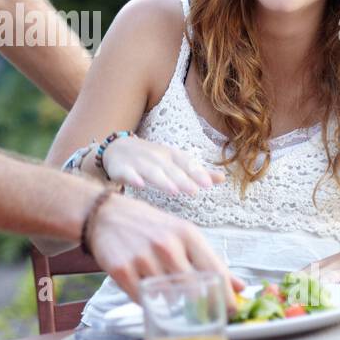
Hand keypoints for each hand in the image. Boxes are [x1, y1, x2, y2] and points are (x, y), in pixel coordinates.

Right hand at [86, 193, 244, 312]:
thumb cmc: (150, 227)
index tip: (231, 310)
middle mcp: (166, 243)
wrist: (107, 215)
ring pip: (167, 296)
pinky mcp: (121, 269)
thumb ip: (212, 261)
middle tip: (200, 313)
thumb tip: (241, 287)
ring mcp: (142, 256)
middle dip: (199, 304)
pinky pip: (142, 299)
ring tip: (168, 293)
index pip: (214, 270)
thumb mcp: (183, 235)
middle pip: (193, 287)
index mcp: (186, 233)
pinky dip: (148, 301)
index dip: (226, 294)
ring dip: (172, 302)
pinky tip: (149, 292)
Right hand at [101, 135, 225, 194]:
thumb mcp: (174, 162)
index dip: (197, 172)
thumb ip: (197, 171)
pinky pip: (127, 174)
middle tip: (194, 191)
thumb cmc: (152, 159)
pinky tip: (138, 184)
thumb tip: (222, 178)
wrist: (117, 148)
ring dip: (162, 180)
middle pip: (171, 169)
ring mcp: (139, 162)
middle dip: (183, 179)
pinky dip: (132, 178)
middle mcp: (156, 157)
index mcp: (171, 156)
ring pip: (152, 172)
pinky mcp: (122, 169)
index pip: (186, 163)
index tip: (209, 184)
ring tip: (174, 190)